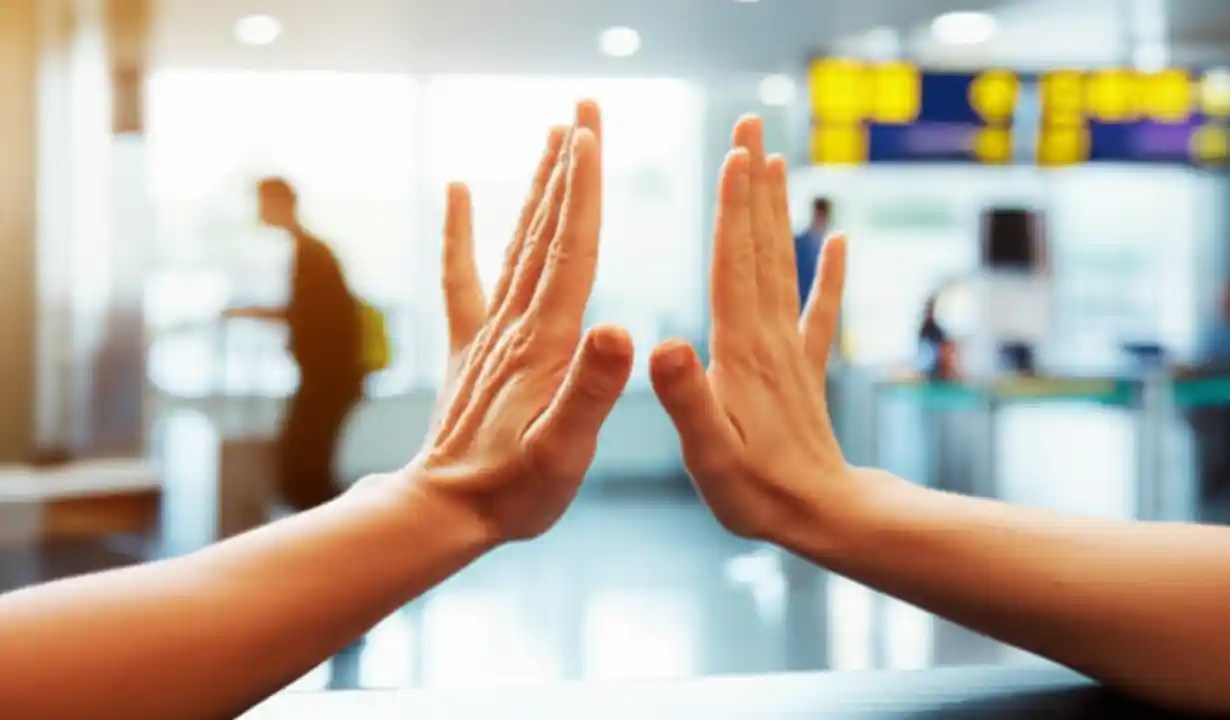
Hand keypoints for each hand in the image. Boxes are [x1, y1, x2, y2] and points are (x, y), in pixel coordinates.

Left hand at [408, 101, 633, 542]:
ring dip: (537, 188)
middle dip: (566, 168)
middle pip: (546, 231)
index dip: (582, 192)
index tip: (590, 136)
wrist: (445, 511)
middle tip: (581, 110)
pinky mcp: (471, 347)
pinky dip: (461, 231)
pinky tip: (460, 190)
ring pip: (517, 243)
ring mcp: (489, 332)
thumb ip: (590, 391)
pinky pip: (462, 277)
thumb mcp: (565, 452)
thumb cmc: (514, 490)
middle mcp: (515, 324)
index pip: (570, 252)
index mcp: (545, 342)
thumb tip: (620, 329)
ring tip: (553, 137)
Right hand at [649, 116, 848, 541]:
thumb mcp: (707, 454)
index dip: (734, 208)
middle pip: (761, 246)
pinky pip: (820, 310)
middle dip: (756, 184)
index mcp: (741, 350)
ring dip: (780, 209)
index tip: (736, 152)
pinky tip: (839, 238)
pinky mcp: (804, 368)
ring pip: (785, 264)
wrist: (823, 519)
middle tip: (754, 125)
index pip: (734, 264)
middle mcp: (769, 337)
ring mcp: (791, 350)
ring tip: (778, 157)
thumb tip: (661, 344)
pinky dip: (830, 271)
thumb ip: (686, 398)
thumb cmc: (755, 492)